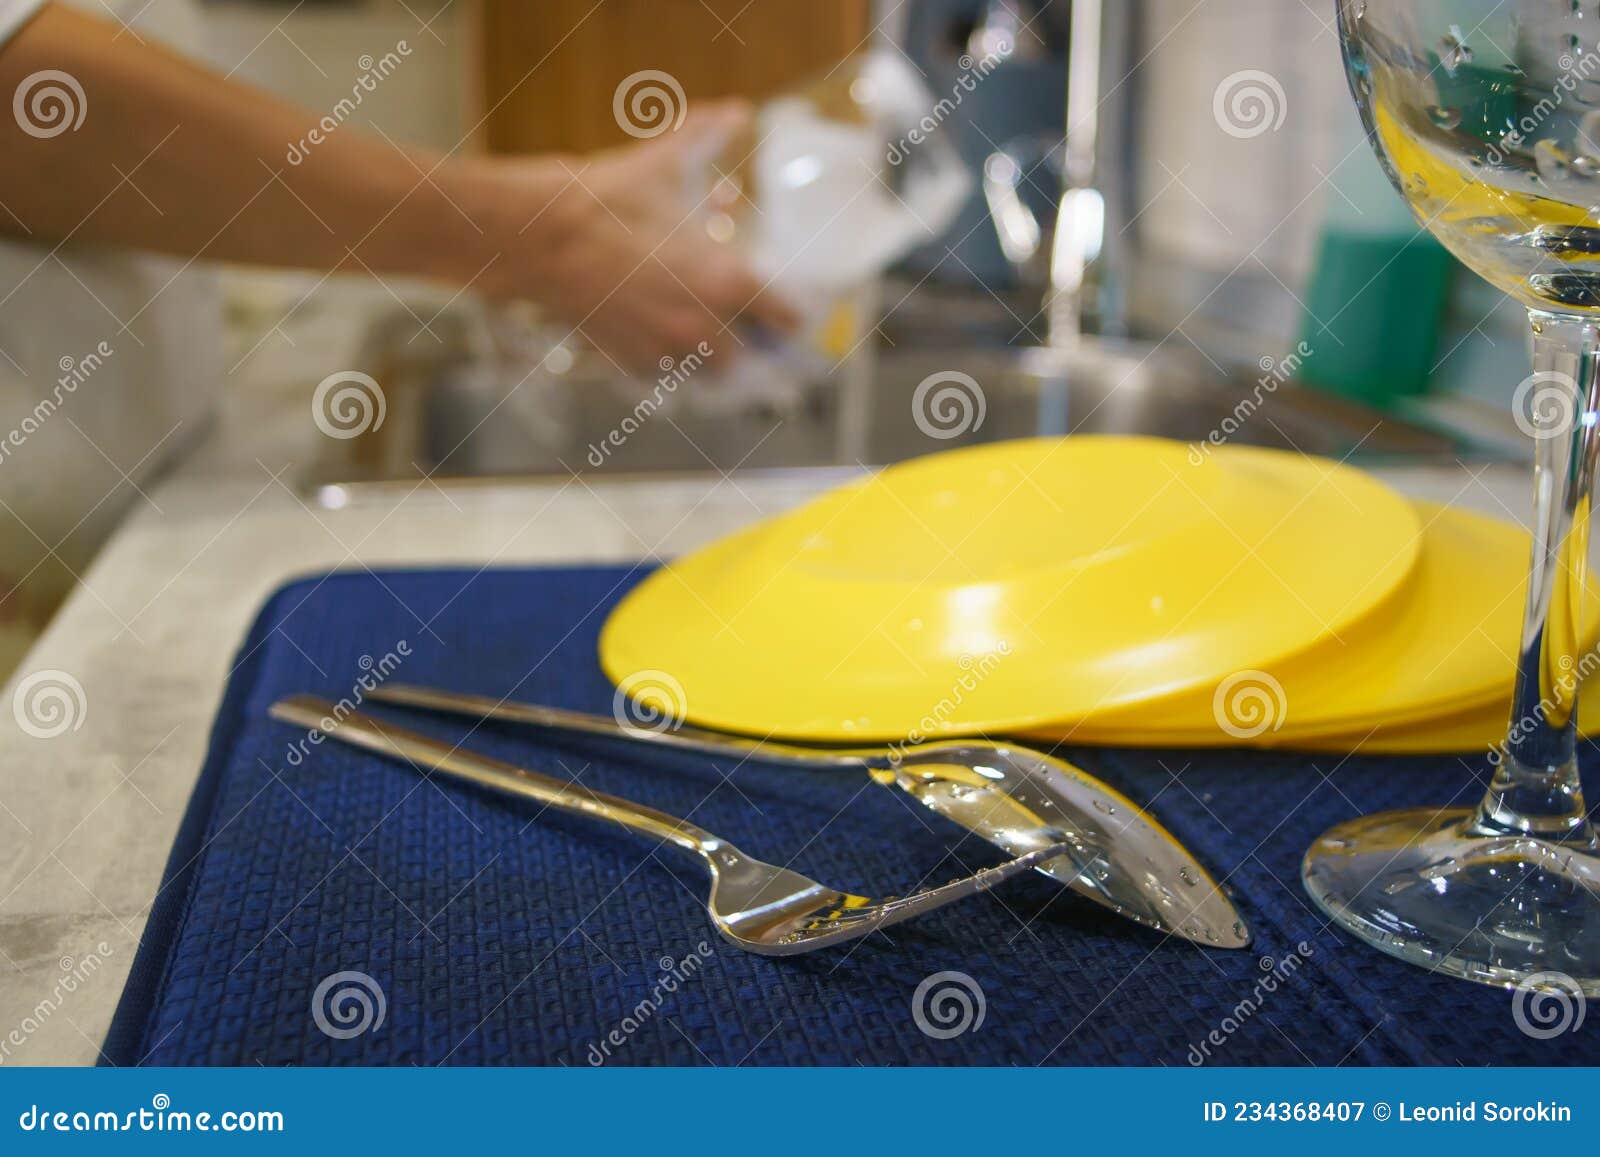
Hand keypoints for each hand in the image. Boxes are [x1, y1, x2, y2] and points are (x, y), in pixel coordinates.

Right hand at [467, 102, 798, 374]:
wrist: (540, 236)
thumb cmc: (608, 199)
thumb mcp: (668, 162)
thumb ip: (711, 136)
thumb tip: (737, 111)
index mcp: (729, 283)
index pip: (786, 318)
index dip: (789, 311)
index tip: (786, 306)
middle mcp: (705, 327)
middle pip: (750, 354)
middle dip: (746, 334)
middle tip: (736, 311)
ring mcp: (667, 350)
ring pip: (710, 371)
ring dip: (710, 352)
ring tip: (698, 323)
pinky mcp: (632, 361)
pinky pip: (667, 372)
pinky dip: (669, 357)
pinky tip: (658, 328)